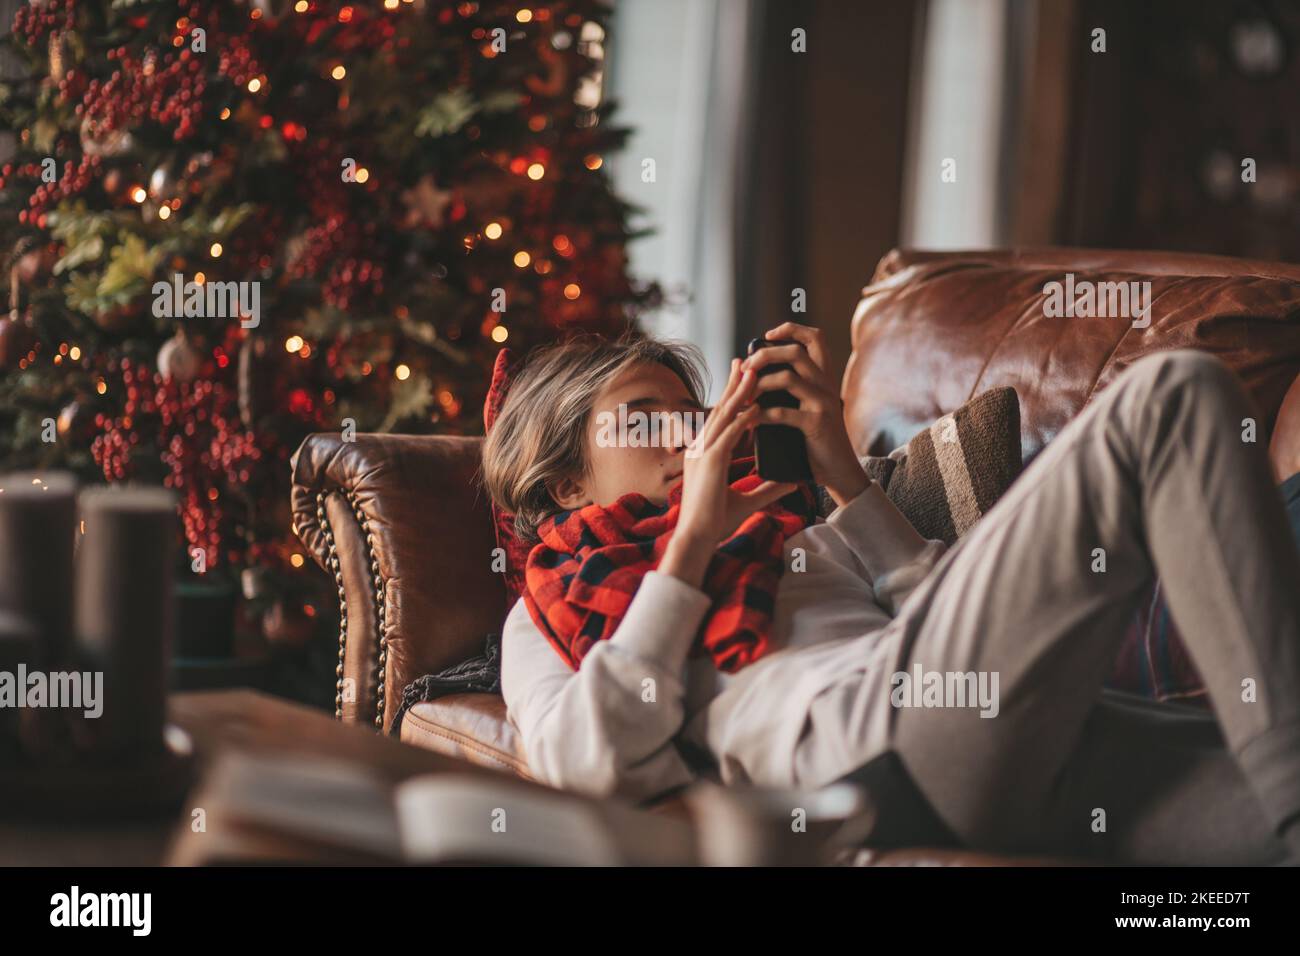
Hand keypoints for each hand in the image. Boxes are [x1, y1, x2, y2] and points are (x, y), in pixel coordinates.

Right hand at [660, 358, 796, 587]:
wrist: (698, 539)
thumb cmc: (715, 523)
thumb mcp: (747, 502)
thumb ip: (768, 489)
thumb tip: (791, 482)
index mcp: (706, 455)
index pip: (721, 419)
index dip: (733, 397)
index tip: (745, 379)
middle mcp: (701, 449)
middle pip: (721, 409)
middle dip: (735, 384)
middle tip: (747, 360)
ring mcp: (703, 454)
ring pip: (724, 416)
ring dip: (740, 392)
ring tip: (754, 370)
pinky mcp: (710, 463)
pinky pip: (728, 435)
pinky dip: (742, 418)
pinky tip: (756, 406)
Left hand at [742, 322, 868, 508]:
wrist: (838, 470)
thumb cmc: (816, 439)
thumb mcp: (807, 407)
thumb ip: (791, 389)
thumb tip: (754, 373)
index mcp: (824, 376)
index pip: (815, 337)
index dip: (791, 329)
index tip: (767, 335)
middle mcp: (827, 384)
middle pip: (795, 352)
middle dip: (764, 355)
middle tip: (745, 369)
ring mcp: (823, 403)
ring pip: (787, 378)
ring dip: (758, 385)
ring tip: (744, 397)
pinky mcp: (817, 423)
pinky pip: (782, 412)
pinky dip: (760, 415)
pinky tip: (749, 421)